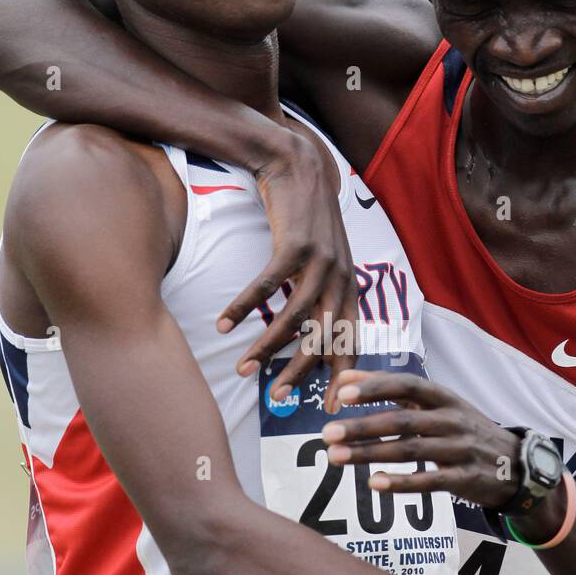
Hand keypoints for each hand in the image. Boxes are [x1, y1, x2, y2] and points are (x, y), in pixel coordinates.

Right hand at [216, 129, 358, 411]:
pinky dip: (245, 306)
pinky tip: (224, 323)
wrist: (298, 164)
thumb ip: (320, 293)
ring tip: (243, 367)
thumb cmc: (305, 217)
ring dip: (267, 345)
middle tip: (278, 399)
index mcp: (349, 286)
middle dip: (300, 372)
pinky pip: (268, 285)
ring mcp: (321, 261)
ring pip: (295, 317)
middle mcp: (341, 277)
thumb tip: (307, 331)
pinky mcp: (295, 244)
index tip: (331, 410)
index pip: (351, 341)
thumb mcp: (322, 259)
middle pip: (324, 337)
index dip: (343, 377)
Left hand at [322, 369, 519, 504]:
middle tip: (327, 433)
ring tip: (335, 458)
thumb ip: (392, 392)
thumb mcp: (437, 405)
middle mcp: (453, 419)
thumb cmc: (464, 430)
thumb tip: (344, 378)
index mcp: (444, 397)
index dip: (375, 387)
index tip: (342, 392)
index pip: (407, 385)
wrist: (517, 465)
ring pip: (411, 450)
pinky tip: (374, 484)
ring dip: (370, 454)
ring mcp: (461, 449)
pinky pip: (430, 481)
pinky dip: (402, 483)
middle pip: (402, 421)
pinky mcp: (465, 479)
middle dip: (362, 427)